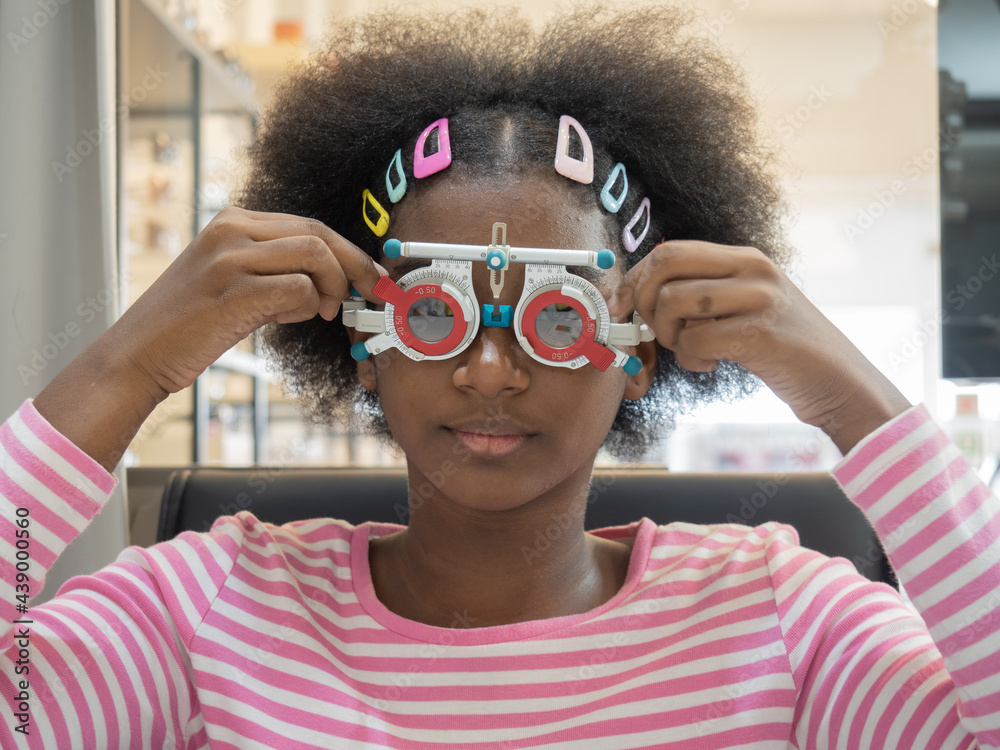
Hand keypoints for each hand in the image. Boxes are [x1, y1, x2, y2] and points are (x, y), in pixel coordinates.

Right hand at [110, 206, 384, 399]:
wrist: (138, 354)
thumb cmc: (189, 325)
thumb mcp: (229, 279)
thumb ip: (273, 268)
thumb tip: (329, 280)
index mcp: (232, 220)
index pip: (309, 224)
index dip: (348, 251)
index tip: (369, 275)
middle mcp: (232, 229)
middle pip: (319, 233)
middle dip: (356, 266)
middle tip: (370, 294)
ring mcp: (231, 257)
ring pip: (315, 255)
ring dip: (334, 288)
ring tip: (324, 312)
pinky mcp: (234, 291)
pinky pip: (299, 289)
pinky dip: (308, 307)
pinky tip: (288, 320)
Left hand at [608, 240, 910, 453]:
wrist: (839, 383)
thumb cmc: (783, 351)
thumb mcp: (745, 308)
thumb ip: (704, 296)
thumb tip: (639, 297)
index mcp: (743, 258)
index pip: (670, 251)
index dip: (634, 279)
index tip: (620, 307)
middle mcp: (751, 268)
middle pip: (665, 265)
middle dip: (643, 301)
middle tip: (653, 331)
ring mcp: (759, 297)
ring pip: (674, 302)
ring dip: (669, 336)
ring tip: (693, 351)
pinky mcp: (761, 333)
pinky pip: (695, 340)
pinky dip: (691, 359)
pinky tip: (711, 365)